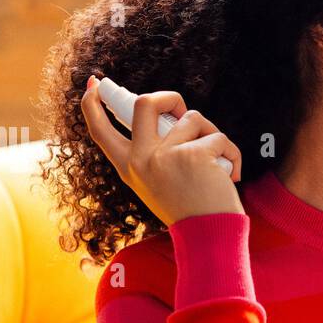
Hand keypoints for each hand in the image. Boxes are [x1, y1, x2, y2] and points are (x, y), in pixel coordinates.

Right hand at [81, 79, 244, 226]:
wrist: (209, 237)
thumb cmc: (190, 211)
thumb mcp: (159, 182)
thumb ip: (156, 153)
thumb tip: (171, 118)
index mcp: (128, 168)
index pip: (100, 131)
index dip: (92, 105)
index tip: (93, 85)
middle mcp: (141, 160)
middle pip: (144, 103)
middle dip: (169, 97)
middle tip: (182, 111)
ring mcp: (165, 156)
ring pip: (192, 118)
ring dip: (210, 134)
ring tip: (216, 163)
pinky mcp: (193, 154)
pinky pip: (218, 137)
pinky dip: (230, 152)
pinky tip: (230, 175)